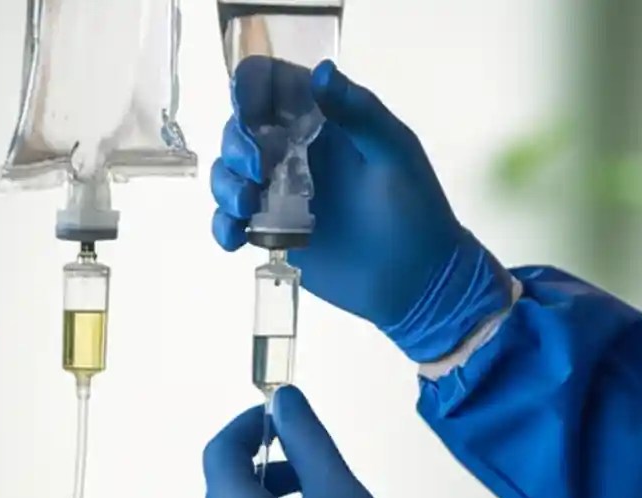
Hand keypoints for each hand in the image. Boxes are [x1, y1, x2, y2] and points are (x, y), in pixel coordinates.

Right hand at [211, 60, 512, 361]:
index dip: (251, 90)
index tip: (252, 116)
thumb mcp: (394, 153)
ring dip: (226, 185)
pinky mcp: (273, 231)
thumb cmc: (415, 210)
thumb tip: (321, 72)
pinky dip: (223, 226)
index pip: (271, 85)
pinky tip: (235, 239)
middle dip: (236, 145)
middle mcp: (295, 150)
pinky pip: (231, 221)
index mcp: (324, 120)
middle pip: (240, 129)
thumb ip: (359, 111)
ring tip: (247, 208)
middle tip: (259, 173)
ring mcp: (280, 192)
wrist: (418, 281)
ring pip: (229, 173)